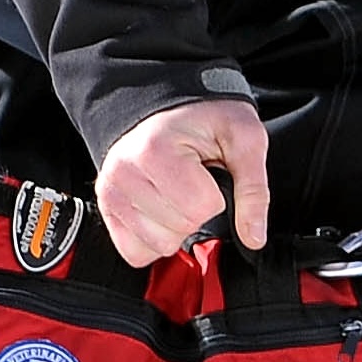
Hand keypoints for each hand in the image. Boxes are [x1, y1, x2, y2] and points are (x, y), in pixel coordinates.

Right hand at [96, 97, 272, 266]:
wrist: (169, 108)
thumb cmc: (205, 118)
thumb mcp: (244, 139)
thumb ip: (253, 190)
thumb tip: (254, 236)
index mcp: (154, 150)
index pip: (200, 207)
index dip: (215, 197)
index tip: (209, 176)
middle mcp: (124, 172)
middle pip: (179, 229)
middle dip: (197, 213)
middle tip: (193, 182)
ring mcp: (110, 192)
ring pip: (158, 245)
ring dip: (176, 228)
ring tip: (176, 193)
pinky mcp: (107, 208)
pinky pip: (136, 253)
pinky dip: (155, 241)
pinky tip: (162, 213)